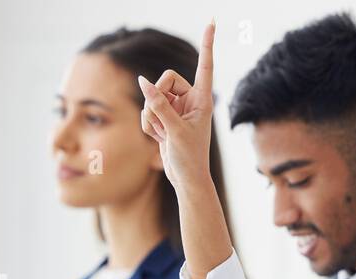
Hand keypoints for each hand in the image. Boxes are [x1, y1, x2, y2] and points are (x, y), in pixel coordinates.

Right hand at [138, 20, 214, 190]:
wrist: (186, 179)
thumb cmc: (189, 158)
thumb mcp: (174, 130)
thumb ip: (159, 105)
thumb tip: (143, 81)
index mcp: (203, 100)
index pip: (205, 66)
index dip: (207, 44)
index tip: (212, 21)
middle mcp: (191, 101)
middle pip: (165, 80)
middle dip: (156, 98)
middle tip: (161, 120)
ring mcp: (177, 108)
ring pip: (152, 96)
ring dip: (150, 116)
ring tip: (162, 134)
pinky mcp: (166, 118)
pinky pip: (147, 110)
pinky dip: (148, 124)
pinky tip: (158, 138)